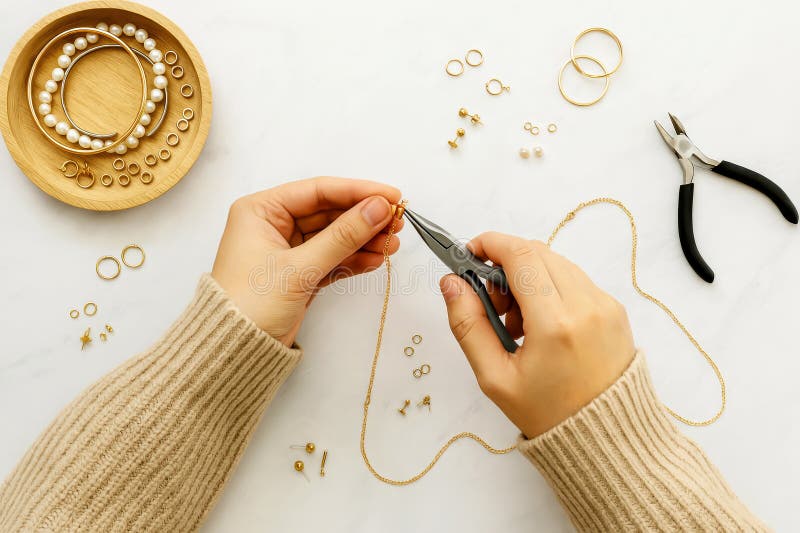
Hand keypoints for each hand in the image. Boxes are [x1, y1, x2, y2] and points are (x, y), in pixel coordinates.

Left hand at [212, 177, 402, 345]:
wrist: (233, 352)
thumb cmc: (250, 305)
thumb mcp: (300, 268)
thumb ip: (343, 236)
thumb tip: (378, 208)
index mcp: (260, 210)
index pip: (317, 191)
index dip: (357, 191)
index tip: (391, 196)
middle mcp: (272, 224)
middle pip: (329, 212)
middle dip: (364, 218)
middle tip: (397, 221)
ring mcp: (287, 250)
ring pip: (334, 236)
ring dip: (363, 239)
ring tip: (391, 245)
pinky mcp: (298, 273)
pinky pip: (332, 258)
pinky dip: (354, 259)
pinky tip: (376, 259)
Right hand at [439, 234, 634, 437]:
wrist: (606, 437)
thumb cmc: (548, 413)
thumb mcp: (494, 377)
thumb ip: (468, 325)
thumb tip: (451, 283)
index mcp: (555, 323)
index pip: (521, 256)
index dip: (490, 244)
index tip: (470, 253)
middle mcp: (586, 305)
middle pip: (537, 253)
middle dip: (505, 263)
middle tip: (490, 299)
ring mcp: (606, 305)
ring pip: (556, 263)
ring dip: (528, 276)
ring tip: (516, 320)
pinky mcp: (615, 309)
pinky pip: (575, 279)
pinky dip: (551, 287)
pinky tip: (541, 323)